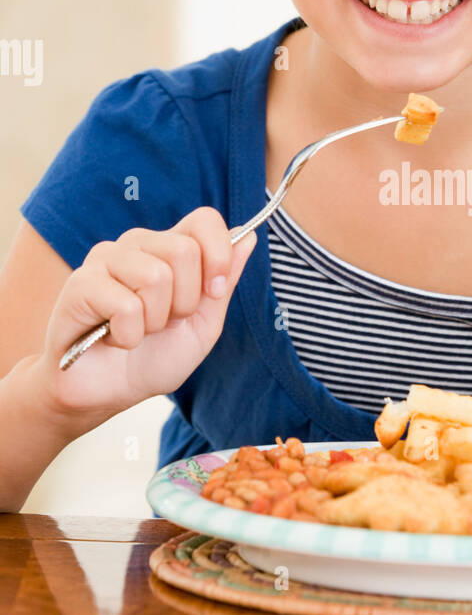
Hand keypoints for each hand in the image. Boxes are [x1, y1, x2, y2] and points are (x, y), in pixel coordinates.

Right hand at [36, 207, 256, 419]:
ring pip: (155, 277)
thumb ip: (225, 280)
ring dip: (154, 322)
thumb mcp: (203, 324)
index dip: (219, 256)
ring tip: (136, 330)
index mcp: (168, 248)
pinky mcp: (80, 284)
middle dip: (184, 302)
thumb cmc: (152, 358)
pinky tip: (112, 338)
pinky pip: (125, 306)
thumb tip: (248, 235)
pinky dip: (128, 337)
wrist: (106, 394)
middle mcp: (136, 245)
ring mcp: (105, 260)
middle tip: (162, 323)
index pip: (204, 220)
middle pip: (184, 250)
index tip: (214, 292)